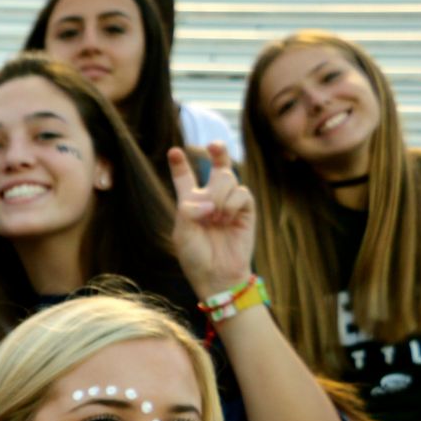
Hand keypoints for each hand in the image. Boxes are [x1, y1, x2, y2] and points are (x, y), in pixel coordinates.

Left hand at [168, 143, 256, 299]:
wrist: (218, 275)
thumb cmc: (196, 257)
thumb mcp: (183, 233)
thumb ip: (189, 210)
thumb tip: (208, 201)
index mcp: (190, 204)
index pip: (185, 179)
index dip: (180, 165)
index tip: (174, 151)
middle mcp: (211, 199)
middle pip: (218, 167)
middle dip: (218, 152)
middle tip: (213, 144)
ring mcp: (230, 203)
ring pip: (227, 178)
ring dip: (218, 194)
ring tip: (215, 217)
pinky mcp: (246, 210)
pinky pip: (241, 193)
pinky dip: (231, 204)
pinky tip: (226, 219)